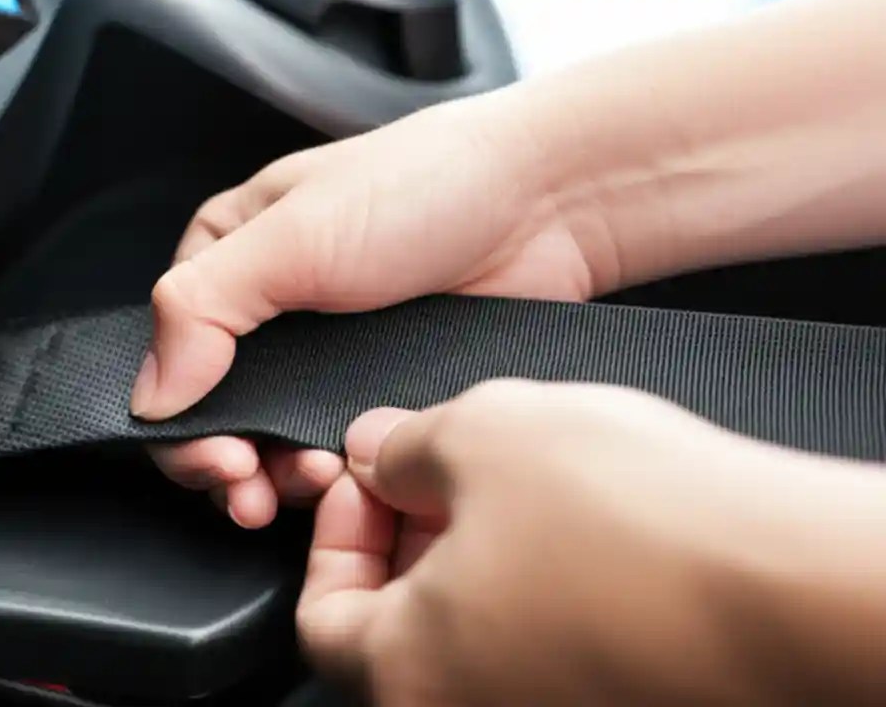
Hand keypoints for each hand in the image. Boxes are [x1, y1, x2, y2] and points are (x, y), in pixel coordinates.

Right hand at [131, 96, 615, 527]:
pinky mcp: (377, 388)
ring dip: (283, 478)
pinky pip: (340, 447)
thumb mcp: (293, 235)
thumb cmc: (425, 186)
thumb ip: (204, 308)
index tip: (217, 460)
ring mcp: (325, 357)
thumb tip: (153, 394)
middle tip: (253, 491)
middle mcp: (270, 312)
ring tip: (313, 477)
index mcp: (228, 258)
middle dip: (230, 465)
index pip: (169, 360)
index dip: (183, 424)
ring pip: (277, 443)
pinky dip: (338, 473)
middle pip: (218, 416)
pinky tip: (352, 472)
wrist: (544, 204)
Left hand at [298, 379, 885, 705]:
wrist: (794, 590)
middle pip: (397, 632)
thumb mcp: (484, 434)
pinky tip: (578, 539)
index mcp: (404, 675)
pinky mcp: (616, 706)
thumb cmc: (639, 527)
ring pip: (474, 643)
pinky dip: (538, 597)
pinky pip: (544, 653)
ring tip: (519, 495)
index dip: (337, 533)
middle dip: (407, 542)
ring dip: (474, 565)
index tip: (369, 482)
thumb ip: (403, 445)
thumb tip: (377, 450)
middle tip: (439, 479)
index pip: (319, 616)